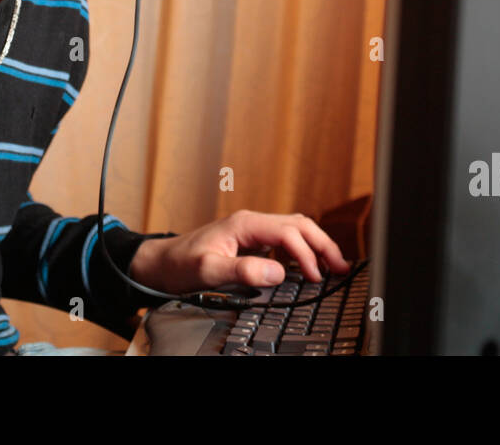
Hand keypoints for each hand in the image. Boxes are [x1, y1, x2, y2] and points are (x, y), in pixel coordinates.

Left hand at [127, 209, 350, 295]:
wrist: (159, 263)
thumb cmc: (179, 264)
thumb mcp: (208, 270)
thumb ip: (244, 271)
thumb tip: (279, 273)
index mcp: (245, 224)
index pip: (288, 233)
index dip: (306, 254)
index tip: (316, 276)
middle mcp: (251, 222)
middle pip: (298, 225)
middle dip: (322, 244)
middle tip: (340, 267)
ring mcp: (251, 230)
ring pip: (293, 230)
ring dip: (314, 246)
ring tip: (331, 266)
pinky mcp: (249, 241)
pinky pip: (283, 240)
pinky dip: (300, 251)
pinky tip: (304, 267)